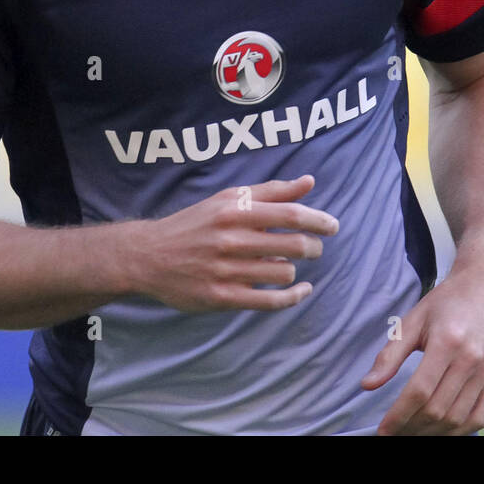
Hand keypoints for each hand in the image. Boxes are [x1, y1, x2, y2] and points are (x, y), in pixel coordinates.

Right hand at [129, 174, 338, 312]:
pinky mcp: (222, 297)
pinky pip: (269, 301)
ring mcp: (226, 270)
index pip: (289, 215)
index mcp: (234, 211)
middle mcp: (231, 239)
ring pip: (283, 273)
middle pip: (292, 245)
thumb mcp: (228, 199)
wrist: (150, 255)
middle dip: (312, 247)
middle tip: (314, 248)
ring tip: (287, 265)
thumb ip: (271, 192)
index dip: (318, 220)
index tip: (333, 226)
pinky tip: (301, 291)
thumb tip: (309, 182)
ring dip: (293, 270)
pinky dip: (292, 297)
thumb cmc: (195, 224)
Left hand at [360, 243, 483, 434]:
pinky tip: (440, 430)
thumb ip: (390, 354)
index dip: (398, 416)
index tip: (383, 430)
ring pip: (458, 419)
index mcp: (446, 341)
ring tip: (413, 433)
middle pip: (438, 410)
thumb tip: (367, 385)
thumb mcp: (414, 319)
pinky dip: (459, 431)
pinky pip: (480, 418)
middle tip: (395, 433)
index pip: (419, 392)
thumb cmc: (449, 300)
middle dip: (412, 428)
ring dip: (433, 433)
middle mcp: (472, 359)